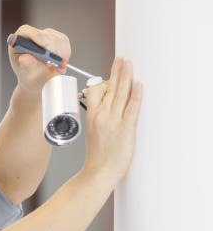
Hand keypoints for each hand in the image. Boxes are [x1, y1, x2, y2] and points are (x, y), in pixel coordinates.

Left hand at [8, 25, 70, 94]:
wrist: (37, 79)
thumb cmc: (27, 75)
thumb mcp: (25, 73)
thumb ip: (26, 65)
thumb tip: (24, 58)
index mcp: (18, 41)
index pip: (26, 30)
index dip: (36, 35)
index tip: (45, 45)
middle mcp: (32, 34)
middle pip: (45, 35)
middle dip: (51, 50)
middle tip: (49, 64)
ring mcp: (46, 34)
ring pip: (57, 38)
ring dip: (58, 54)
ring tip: (52, 66)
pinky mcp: (57, 37)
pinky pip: (64, 42)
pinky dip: (64, 55)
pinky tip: (58, 64)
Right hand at [82, 57, 143, 181]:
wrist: (99, 172)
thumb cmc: (97, 156)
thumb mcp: (92, 132)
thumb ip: (99, 117)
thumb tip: (106, 106)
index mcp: (92, 116)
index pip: (96, 92)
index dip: (104, 81)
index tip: (110, 74)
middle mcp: (101, 116)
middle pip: (109, 88)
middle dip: (116, 71)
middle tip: (121, 59)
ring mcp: (113, 122)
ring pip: (120, 94)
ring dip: (125, 77)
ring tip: (128, 64)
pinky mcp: (125, 129)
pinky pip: (131, 109)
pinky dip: (135, 96)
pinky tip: (138, 86)